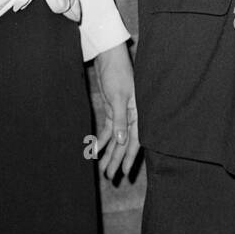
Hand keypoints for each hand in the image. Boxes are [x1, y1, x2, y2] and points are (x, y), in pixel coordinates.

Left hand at [94, 42, 139, 178]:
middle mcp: (133, 116)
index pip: (135, 139)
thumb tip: (122, 141)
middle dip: (117, 159)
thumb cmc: (118, 73)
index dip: (129, 157)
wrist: (110, 57)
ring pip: (116, 138)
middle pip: (125, 142)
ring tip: (103, 169)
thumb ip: (121, 119)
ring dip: (109, 153)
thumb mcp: (119, 96)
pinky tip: (95, 149)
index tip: (123, 171)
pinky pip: (108, 129)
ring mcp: (123, 114)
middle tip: (110, 176)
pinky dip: (102, 139)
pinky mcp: (113, 110)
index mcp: (139, 113)